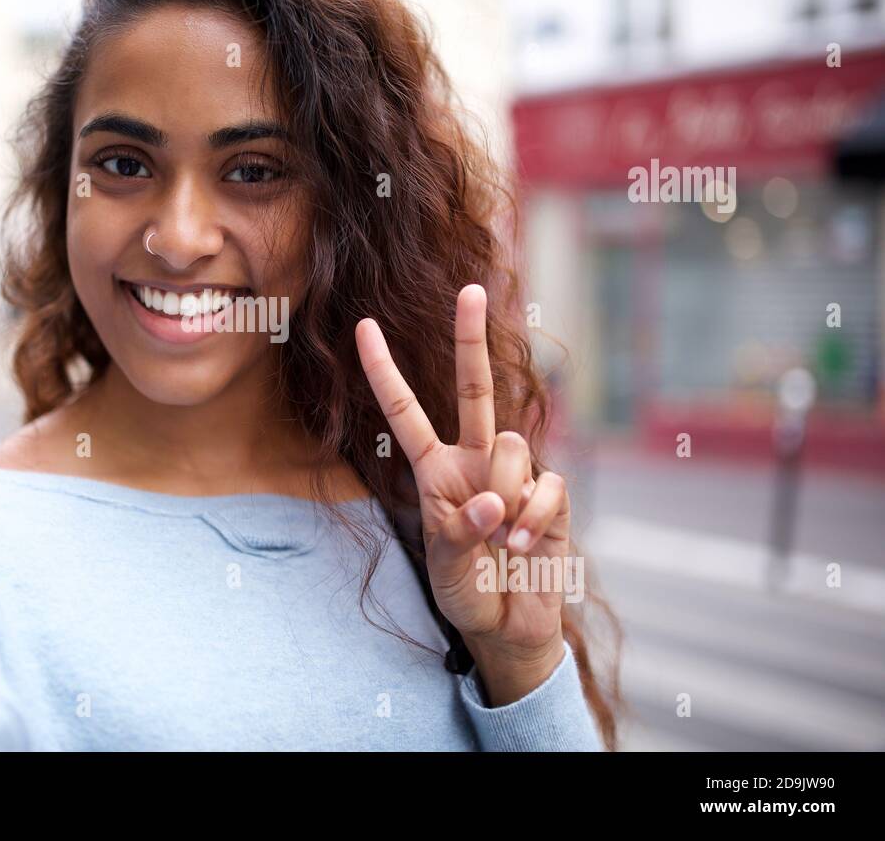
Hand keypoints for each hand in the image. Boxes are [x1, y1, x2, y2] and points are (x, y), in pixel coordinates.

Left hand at [355, 284, 569, 705]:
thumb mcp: (445, 565)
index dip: (385, 371)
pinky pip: (545, 484)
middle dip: (470, 338)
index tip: (364, 327)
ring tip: (500, 538)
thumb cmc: (466, 591)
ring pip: (508, 446)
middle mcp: (474, 460)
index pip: (406, 412)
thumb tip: (495, 499)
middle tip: (469, 288)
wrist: (508, 627)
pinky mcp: (551, 495)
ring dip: (502, 494)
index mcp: (435, 470)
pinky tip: (524, 546)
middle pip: (475, 389)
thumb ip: (462, 529)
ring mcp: (516, 474)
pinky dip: (533, 517)